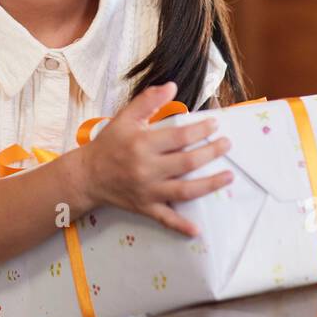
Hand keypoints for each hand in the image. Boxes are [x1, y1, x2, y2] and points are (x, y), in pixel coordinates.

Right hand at [73, 82, 233, 236]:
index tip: (215, 124)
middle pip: (187, 163)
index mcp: (142, 144)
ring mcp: (147, 191)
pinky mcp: (145, 207)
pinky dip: (181, 226)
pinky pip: (165, 219)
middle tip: (227, 144)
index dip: (200, 130)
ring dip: (209, 185)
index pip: (179, 136)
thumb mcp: (125, 118)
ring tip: (228, 176)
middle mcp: (146, 169)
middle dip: (211, 153)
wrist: (88, 175)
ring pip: (184, 191)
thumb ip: (147, 101)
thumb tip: (172, 86)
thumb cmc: (109, 145)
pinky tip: (198, 230)